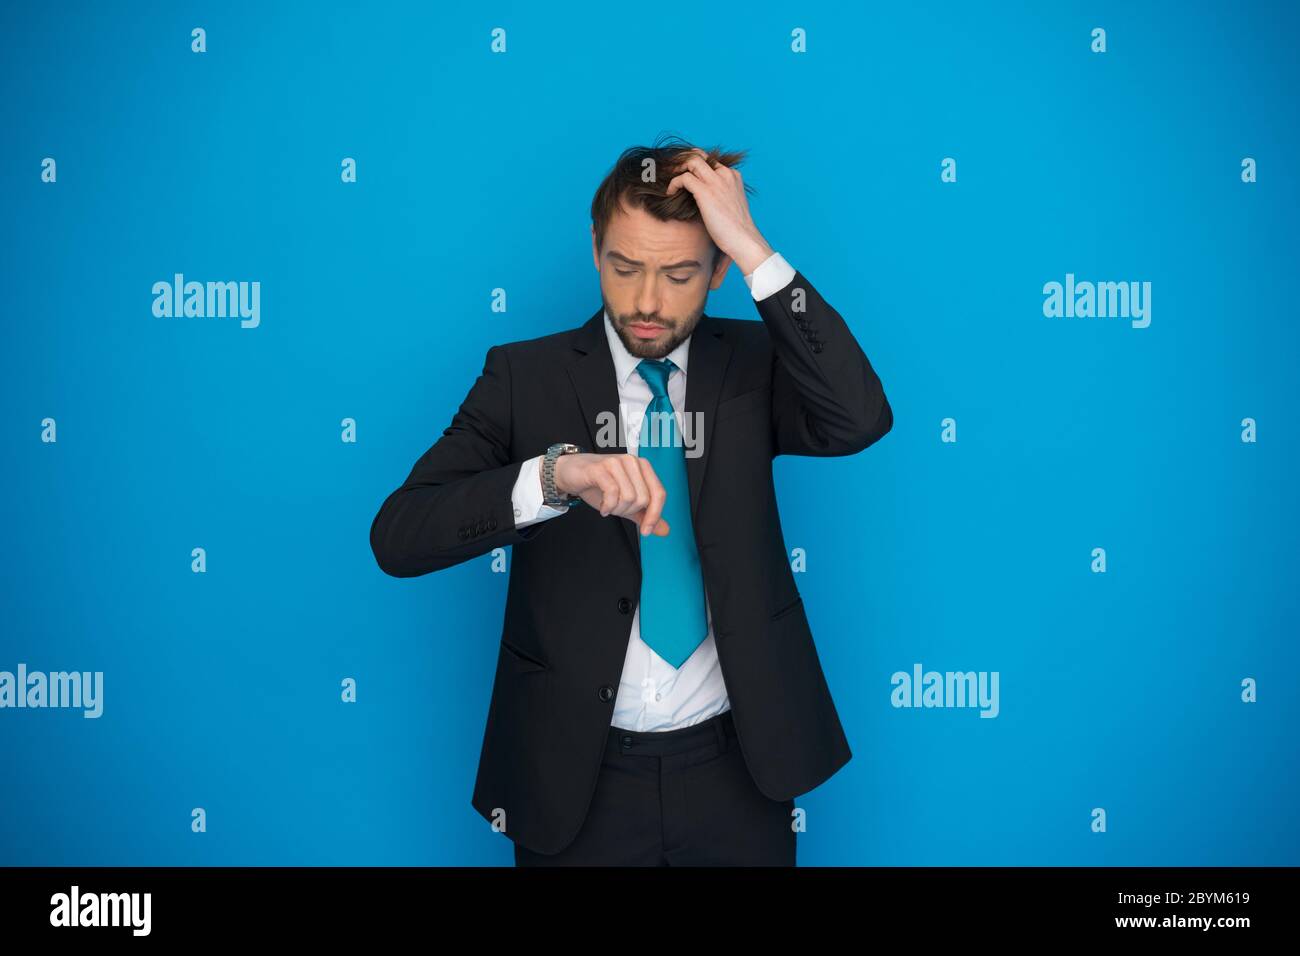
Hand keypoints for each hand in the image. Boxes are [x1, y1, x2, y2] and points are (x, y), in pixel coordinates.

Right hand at [554, 453, 669, 536]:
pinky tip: (603, 507)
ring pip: (629, 497)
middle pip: (643, 499)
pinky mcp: (601, 468)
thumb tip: (665, 530)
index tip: (646, 531)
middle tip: (616, 509)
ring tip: (608, 506)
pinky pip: (613, 492)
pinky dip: (608, 506)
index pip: (659, 494)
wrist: (571, 473)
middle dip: (628, 511)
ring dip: (616, 509)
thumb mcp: (625, 502)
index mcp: (643, 468)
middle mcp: (633, 462)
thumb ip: (644, 514)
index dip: (655, 515)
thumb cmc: (598, 484)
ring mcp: (617, 463)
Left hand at [665, 148, 772, 274]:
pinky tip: (670, 193)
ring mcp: (716, 181)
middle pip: (699, 155)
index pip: (710, 160)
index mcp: (733, 176)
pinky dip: (674, 183)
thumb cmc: (737, 229)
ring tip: (669, 180)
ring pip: (691, 161)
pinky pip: (684, 178)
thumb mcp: (731, 204)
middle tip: (671, 171)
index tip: (684, 172)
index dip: (694, 164)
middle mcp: (725, 174)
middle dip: (682, 160)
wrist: (744, 239)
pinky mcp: (706, 192)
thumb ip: (721, 194)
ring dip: (676, 168)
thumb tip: (704, 198)